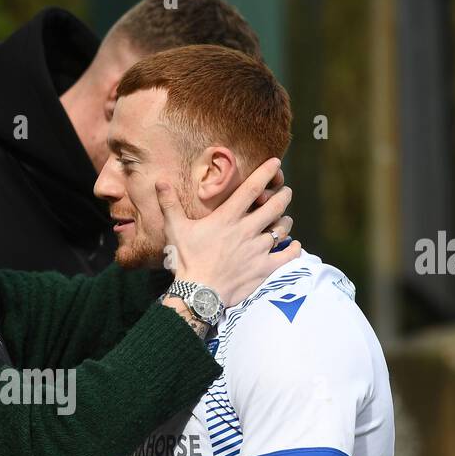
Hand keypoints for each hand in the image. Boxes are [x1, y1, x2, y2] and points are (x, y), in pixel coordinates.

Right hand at [155, 156, 301, 305]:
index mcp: (228, 218)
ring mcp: (258, 250)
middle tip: (286, 192)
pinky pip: (287, 256)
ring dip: (286, 221)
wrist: (199, 292)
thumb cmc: (186, 260)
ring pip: (282, 229)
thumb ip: (170, 204)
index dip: (267, 172)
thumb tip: (160, 181)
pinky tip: (294, 245)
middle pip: (275, 206)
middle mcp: (247, 230)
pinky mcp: (264, 268)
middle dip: (284, 195)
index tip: (276, 163)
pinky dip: (294, 249)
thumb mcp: (176, 230)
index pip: (252, 188)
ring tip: (285, 218)